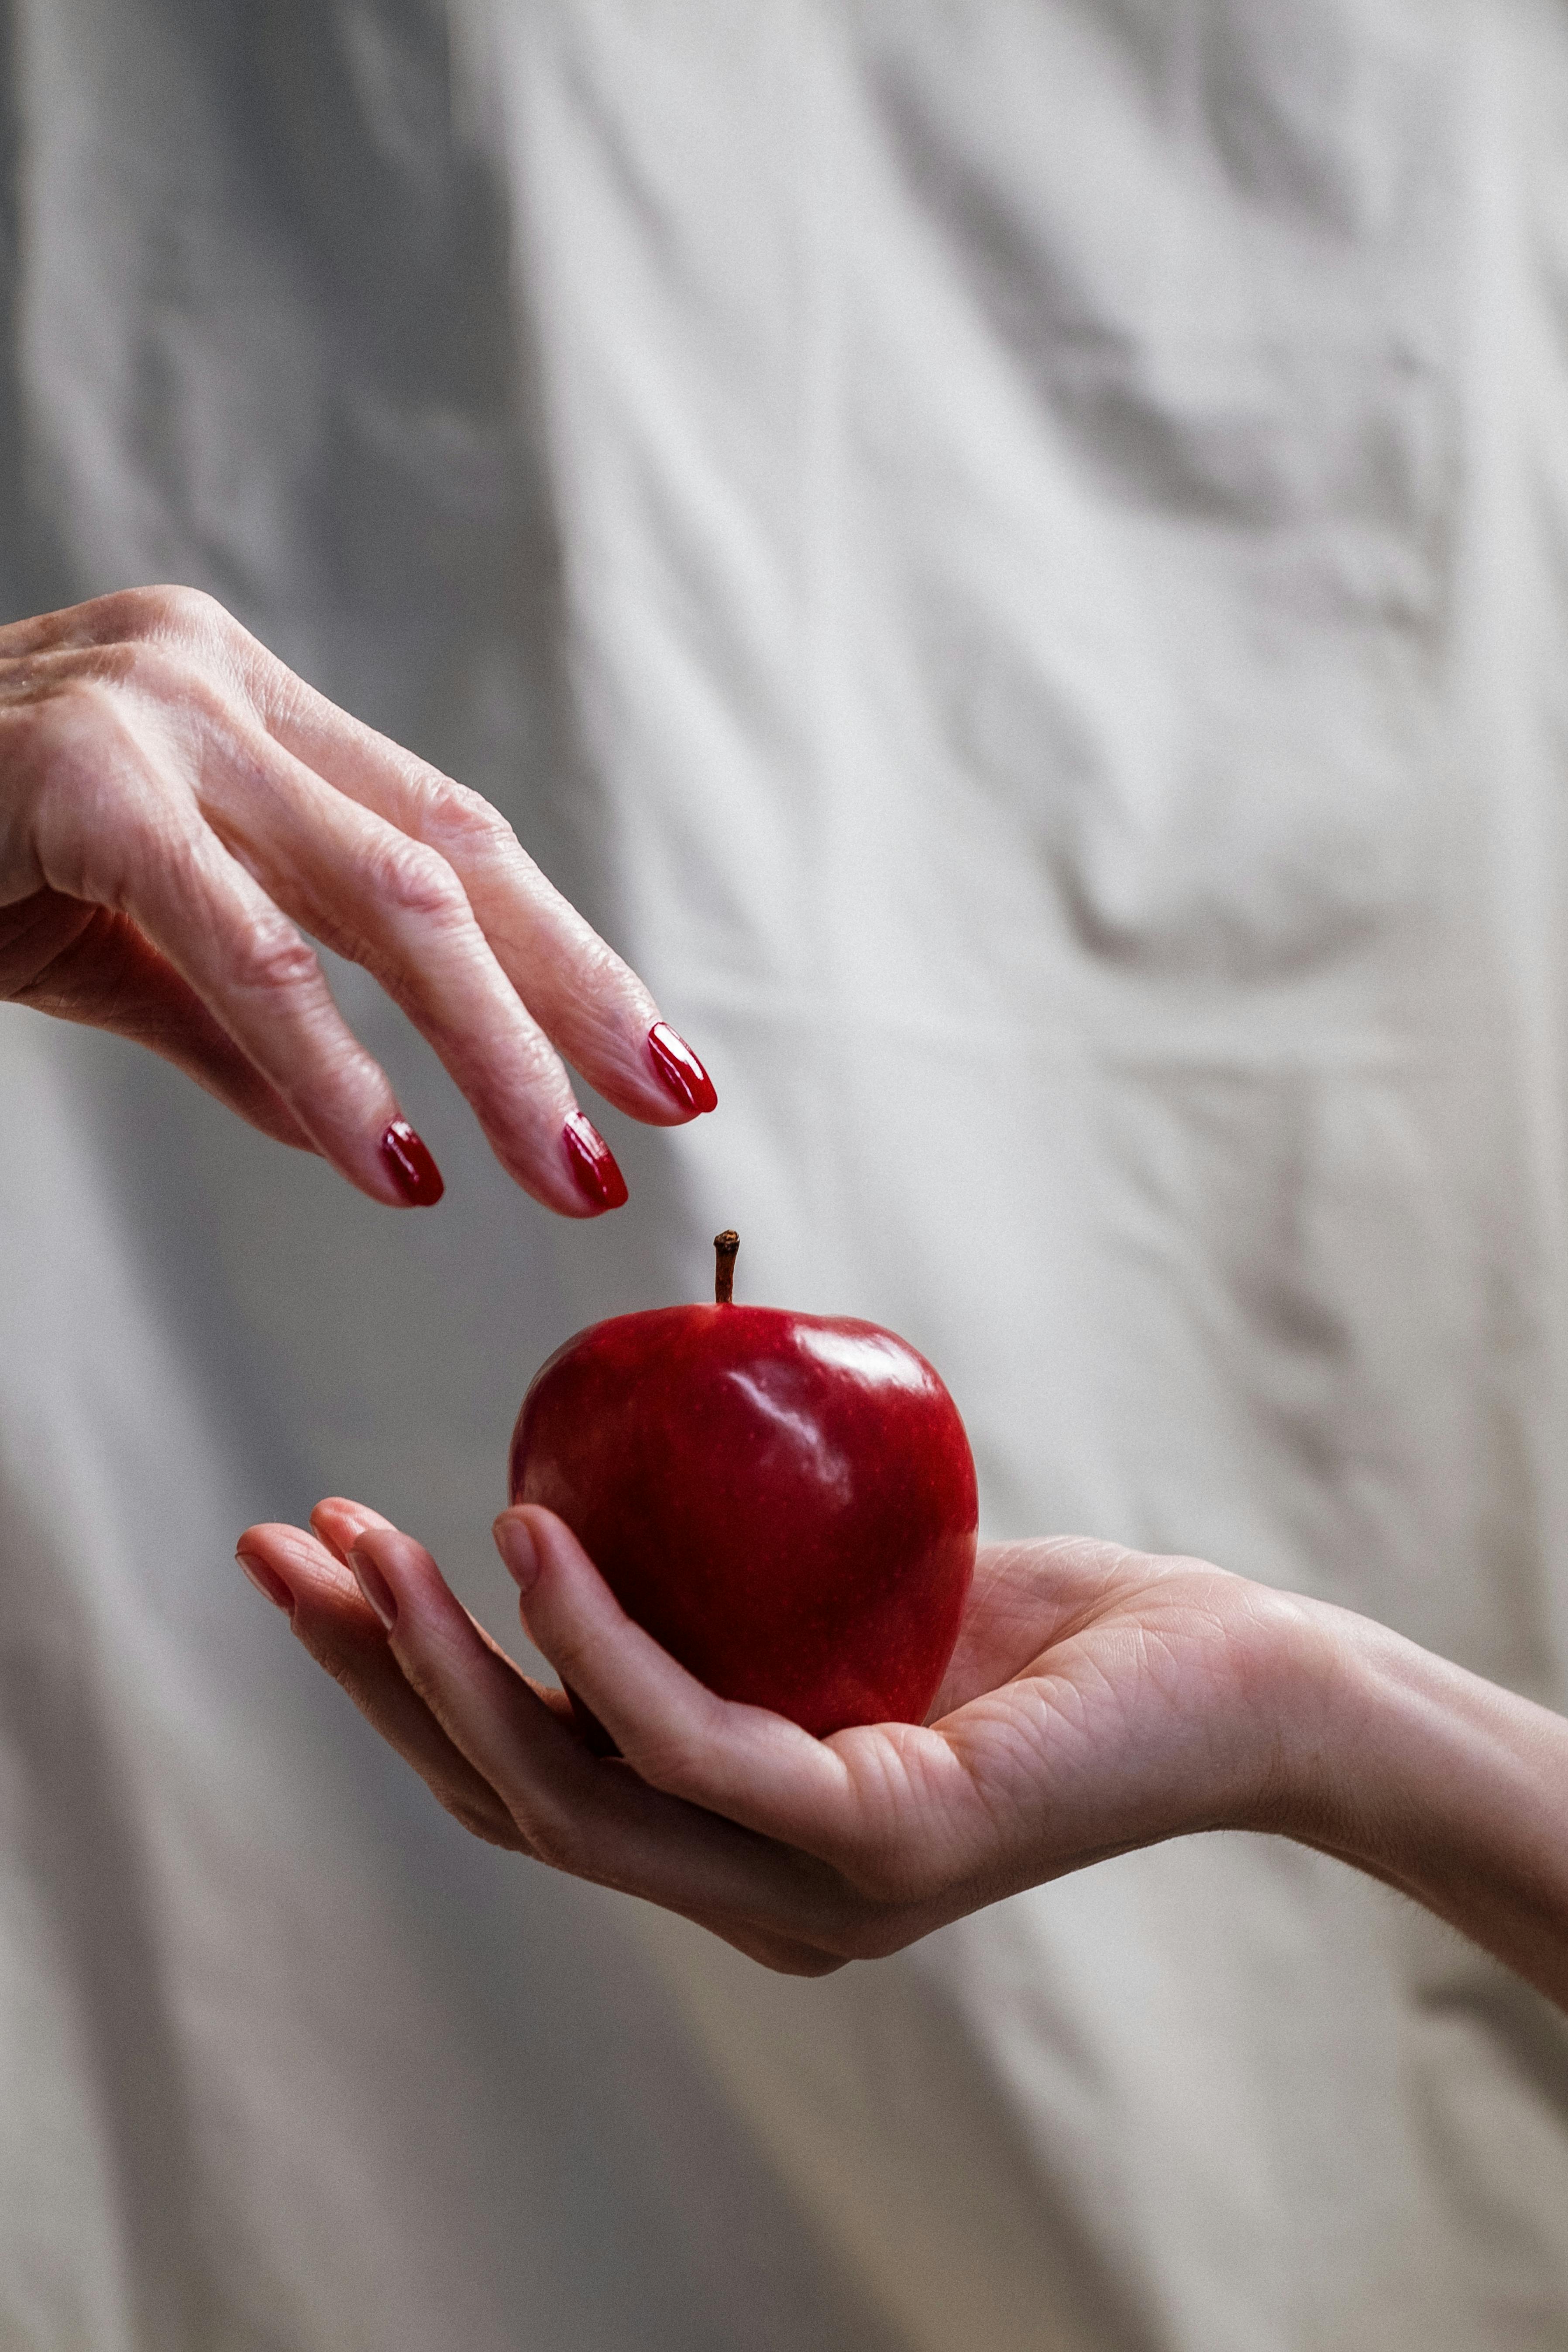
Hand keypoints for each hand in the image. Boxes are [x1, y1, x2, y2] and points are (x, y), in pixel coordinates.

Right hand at [0, 587, 715, 1209]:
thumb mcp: (116, 944)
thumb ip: (244, 1024)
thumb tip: (365, 1136)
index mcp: (240, 706)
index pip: (450, 831)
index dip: (567, 954)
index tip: (658, 1062)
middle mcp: (214, 679)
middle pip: (454, 855)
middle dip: (572, 1000)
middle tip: (664, 1117)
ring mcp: (152, 709)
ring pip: (388, 895)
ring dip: (494, 1051)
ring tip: (566, 1172)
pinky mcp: (80, 773)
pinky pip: (242, 943)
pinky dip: (333, 1065)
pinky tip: (404, 1161)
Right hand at [235, 1501, 1323, 1974]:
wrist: (1228, 1675)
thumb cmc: (1041, 1623)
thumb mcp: (837, 1598)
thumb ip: (722, 1590)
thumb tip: (596, 1472)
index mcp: (726, 1850)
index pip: (521, 1776)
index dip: (397, 1678)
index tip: (320, 1557)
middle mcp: (748, 1898)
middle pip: (509, 1793)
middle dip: (374, 1673)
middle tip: (279, 1549)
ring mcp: (808, 1894)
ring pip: (570, 1790)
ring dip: (446, 1662)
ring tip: (374, 1543)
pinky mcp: (877, 1848)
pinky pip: (692, 1747)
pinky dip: (593, 1642)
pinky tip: (530, 1541)